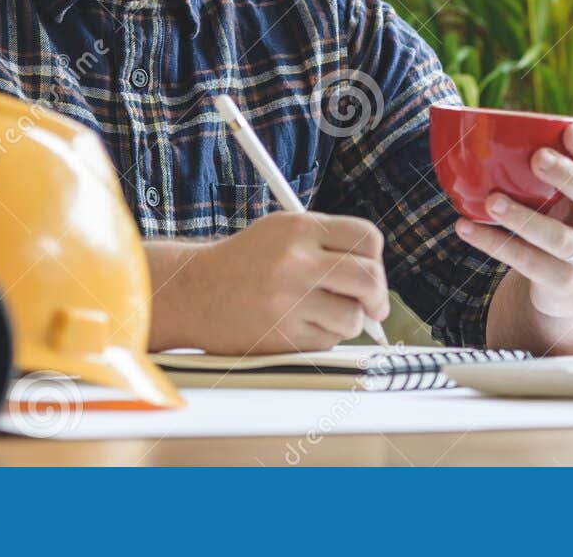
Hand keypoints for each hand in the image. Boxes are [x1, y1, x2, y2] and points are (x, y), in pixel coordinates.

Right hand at [148, 211, 389, 354]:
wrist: (193, 293)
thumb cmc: (245, 262)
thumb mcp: (282, 231)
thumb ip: (329, 243)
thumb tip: (377, 275)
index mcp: (299, 229)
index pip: (366, 237)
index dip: (377, 258)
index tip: (374, 272)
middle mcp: (296, 263)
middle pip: (370, 279)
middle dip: (379, 298)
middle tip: (375, 307)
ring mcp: (289, 302)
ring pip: (353, 318)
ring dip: (347, 321)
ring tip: (319, 313)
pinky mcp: (282, 337)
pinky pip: (328, 342)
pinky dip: (322, 338)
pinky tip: (296, 325)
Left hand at [455, 121, 572, 321]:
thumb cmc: (568, 224)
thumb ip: (553, 173)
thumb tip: (496, 128)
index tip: (571, 130)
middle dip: (567, 176)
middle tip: (537, 157)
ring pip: (557, 237)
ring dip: (522, 218)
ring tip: (492, 202)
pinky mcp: (558, 280)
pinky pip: (525, 261)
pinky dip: (493, 243)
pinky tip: (465, 227)